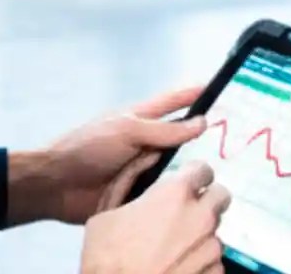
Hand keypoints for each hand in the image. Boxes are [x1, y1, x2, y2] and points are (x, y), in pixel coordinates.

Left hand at [10, 86, 208, 225]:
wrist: (55, 187)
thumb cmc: (87, 149)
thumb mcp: (128, 131)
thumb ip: (164, 129)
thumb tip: (202, 122)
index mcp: (141, 120)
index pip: (175, 101)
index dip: (196, 94)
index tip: (221, 88)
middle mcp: (146, 143)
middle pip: (181, 139)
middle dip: (202, 140)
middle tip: (234, 143)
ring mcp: (143, 169)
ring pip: (177, 168)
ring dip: (189, 173)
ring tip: (219, 178)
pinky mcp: (139, 194)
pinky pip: (164, 194)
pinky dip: (174, 196)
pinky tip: (194, 202)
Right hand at [81, 160, 230, 273]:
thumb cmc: (106, 259)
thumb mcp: (106, 214)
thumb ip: (130, 184)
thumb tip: (143, 167)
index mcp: (175, 193)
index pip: (203, 169)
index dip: (192, 176)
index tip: (185, 183)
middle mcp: (200, 216)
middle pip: (220, 196)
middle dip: (205, 200)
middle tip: (186, 212)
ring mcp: (210, 247)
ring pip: (215, 231)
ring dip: (200, 235)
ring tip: (174, 247)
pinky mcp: (215, 272)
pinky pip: (213, 260)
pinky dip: (200, 262)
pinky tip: (178, 266)